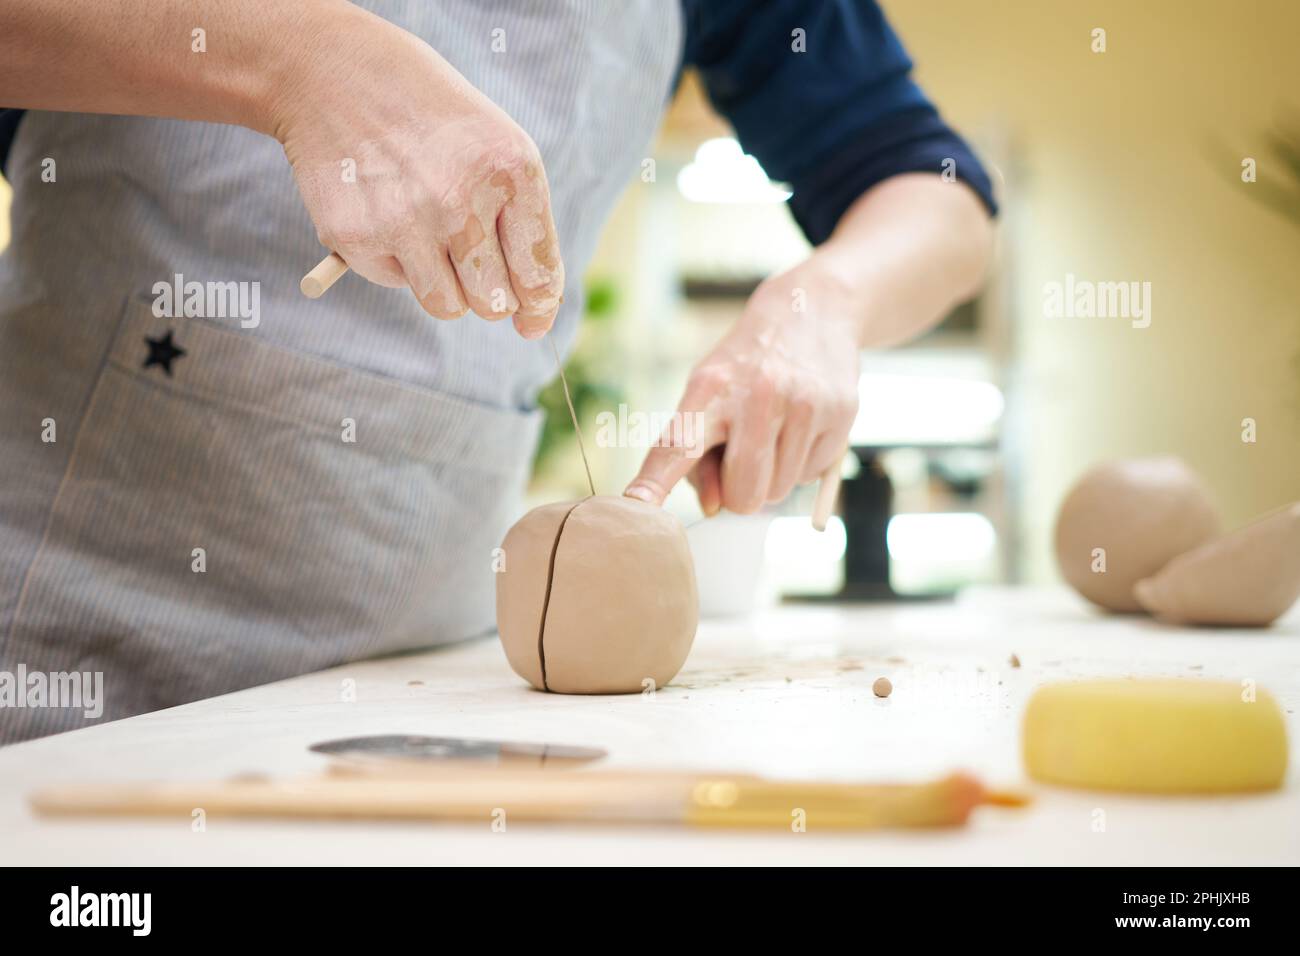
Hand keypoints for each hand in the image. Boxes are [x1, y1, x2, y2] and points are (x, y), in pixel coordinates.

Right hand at [269, 4, 563, 335]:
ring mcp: (407, 220)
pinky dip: (395, 260)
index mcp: (512, 170)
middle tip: (469, 260)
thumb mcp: (496, 149)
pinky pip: (398, 283)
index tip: (532, 320)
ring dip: (444, 286)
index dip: (537, 305)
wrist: (335, 73)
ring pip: (448, 307)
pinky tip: (384, 209)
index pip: (537, 273)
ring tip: (427, 232)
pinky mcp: (357, 238)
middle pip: (494, 302)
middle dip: (488, 294)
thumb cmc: (432, 121)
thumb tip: (534, 320)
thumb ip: (524, 227)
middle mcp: (462, 198)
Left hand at [624, 269, 859, 513]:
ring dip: (774, 477)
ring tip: (776, 431)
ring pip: (779, 494)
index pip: (678, 445)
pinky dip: (803, 463)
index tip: (634, 504)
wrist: (811, 309)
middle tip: (744, 460)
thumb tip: (714, 508)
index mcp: (710, 387)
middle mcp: (757, 394)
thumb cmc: (747, 367)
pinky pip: (810, 476)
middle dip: (740, 495)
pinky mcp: (841, 412)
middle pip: (742, 496)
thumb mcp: (710, 395)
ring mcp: (803, 404)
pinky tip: (802, 425)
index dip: (654, 480)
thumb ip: (700, 457)